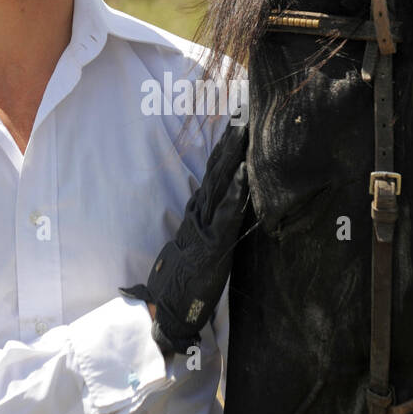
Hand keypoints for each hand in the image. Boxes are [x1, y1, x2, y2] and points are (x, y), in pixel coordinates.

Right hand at [121, 117, 248, 355]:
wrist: (168, 307)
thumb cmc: (185, 279)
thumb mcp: (199, 245)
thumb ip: (209, 226)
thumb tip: (223, 209)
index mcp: (197, 211)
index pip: (214, 170)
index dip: (226, 144)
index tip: (238, 118)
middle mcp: (199, 212)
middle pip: (216, 167)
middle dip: (231, 137)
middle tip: (243, 106)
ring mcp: (204, 225)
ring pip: (220, 182)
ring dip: (233, 154)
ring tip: (245, 127)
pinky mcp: (213, 243)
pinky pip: (226, 214)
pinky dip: (235, 192)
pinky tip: (244, 173)